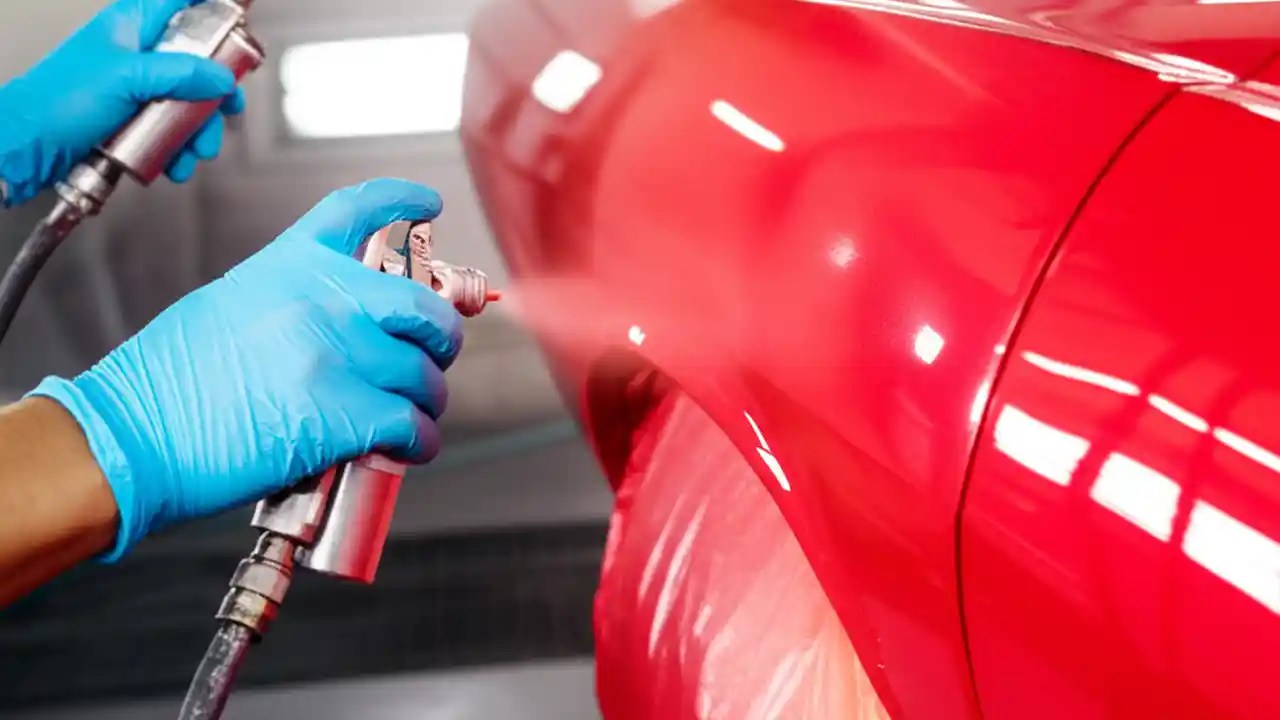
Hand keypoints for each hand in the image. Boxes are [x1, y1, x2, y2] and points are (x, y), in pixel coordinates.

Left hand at [0, 0, 244, 205]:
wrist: (26, 146)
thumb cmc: (59, 101)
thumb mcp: (127, 78)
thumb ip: (181, 73)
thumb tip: (222, 78)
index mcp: (133, 25)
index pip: (183, 2)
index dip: (215, 10)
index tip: (241, 28)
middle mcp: (137, 51)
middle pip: (197, 59)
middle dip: (215, 90)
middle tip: (227, 108)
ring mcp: (135, 86)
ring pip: (186, 99)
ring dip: (198, 130)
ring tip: (195, 151)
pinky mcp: (131, 117)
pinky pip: (168, 128)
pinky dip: (178, 147)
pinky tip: (176, 162)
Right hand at [30, 179, 462, 559]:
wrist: (131, 434)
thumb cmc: (165, 381)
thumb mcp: (226, 305)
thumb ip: (291, 299)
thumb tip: (342, 324)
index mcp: (288, 264)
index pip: (357, 210)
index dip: (402, 201)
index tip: (428, 204)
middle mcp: (322, 299)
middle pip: (423, 307)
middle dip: (441, 337)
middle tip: (432, 357)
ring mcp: (336, 354)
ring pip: (424, 375)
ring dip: (428, 401)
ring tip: (412, 416)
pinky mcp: (342, 414)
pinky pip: (412, 424)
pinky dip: (420, 441)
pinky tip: (408, 447)